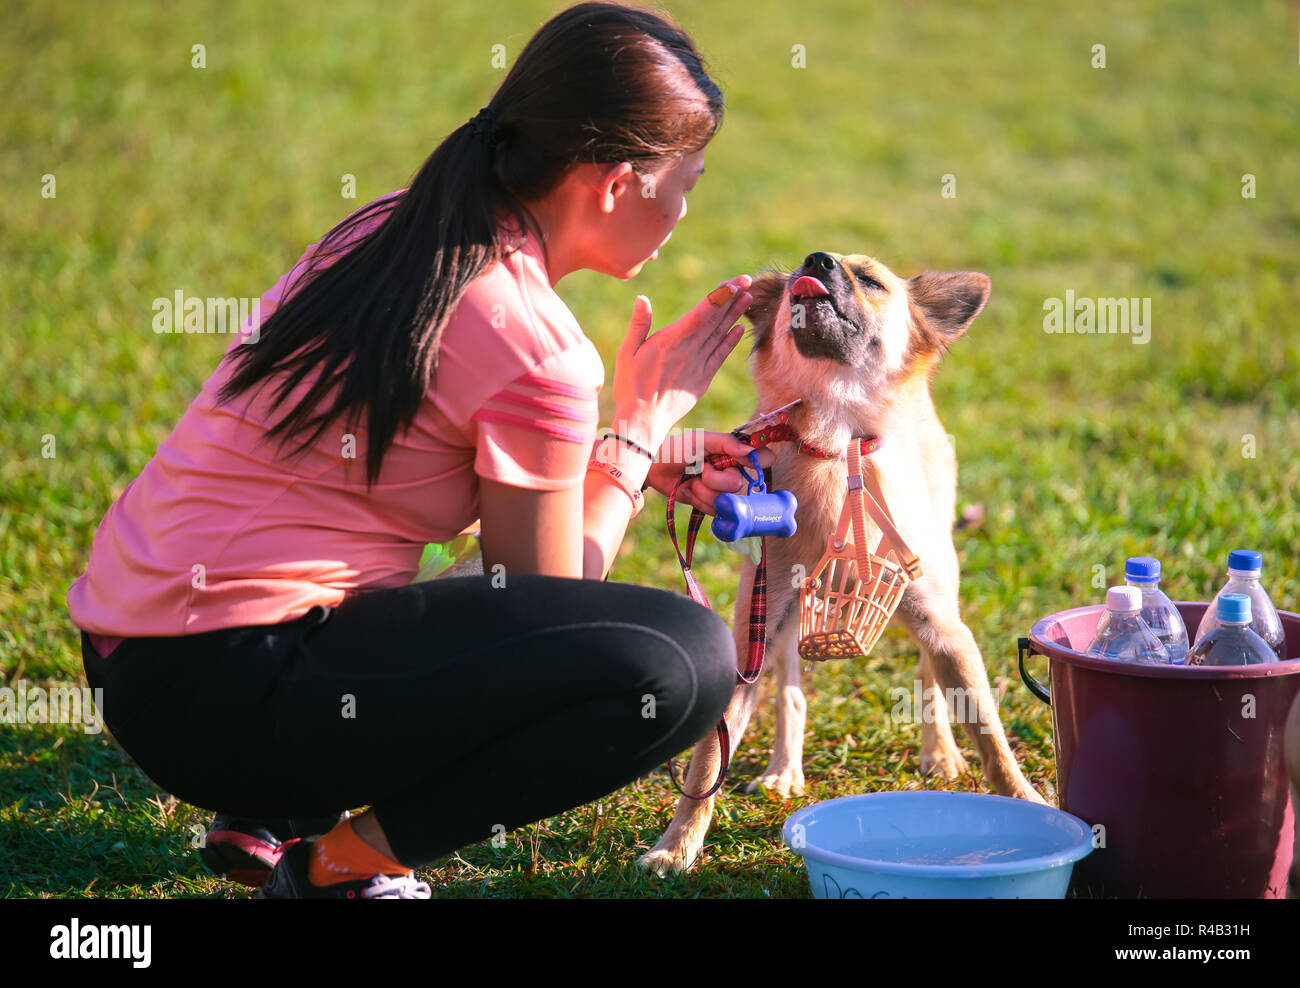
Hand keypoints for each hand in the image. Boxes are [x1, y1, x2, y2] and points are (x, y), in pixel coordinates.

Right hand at [611, 275, 753, 448]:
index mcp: (670, 340)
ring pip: (721, 335)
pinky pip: (720, 356)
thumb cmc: (630, 386)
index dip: (720, 297)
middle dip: (732, 299)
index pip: (702, 313)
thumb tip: (642, 299)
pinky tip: (740, 329)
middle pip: (715, 320)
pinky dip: (731, 341)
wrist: (643, 420)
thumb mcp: (626, 352)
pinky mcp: (703, 379)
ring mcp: (698, 365)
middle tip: (747, 281)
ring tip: (748, 298)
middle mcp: (689, 351)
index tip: (734, 283)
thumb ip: (638, 325)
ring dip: (735, 316)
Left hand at [644, 431, 775, 515]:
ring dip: (704, 490)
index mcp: (735, 452)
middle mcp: (733, 470)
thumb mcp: (701, 440)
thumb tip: (750, 450)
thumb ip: (726, 443)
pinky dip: (699, 500)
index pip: (763, 458)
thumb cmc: (677, 448)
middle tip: (700, 468)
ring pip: (726, 499)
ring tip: (691, 479)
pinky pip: (716, 509)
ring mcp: (723, 489)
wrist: (655, 467)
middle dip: (715, 478)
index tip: (747, 462)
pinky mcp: (713, 504)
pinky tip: (689, 490)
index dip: (759, 462)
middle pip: (739, 483)